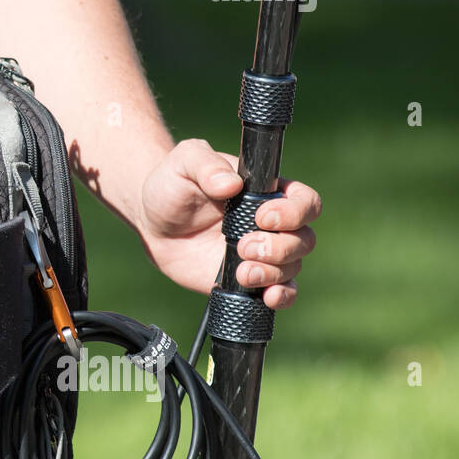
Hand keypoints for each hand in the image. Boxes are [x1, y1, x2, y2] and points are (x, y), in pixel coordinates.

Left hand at [137, 138, 320, 308]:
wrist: (153, 222)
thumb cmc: (173, 184)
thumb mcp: (185, 162)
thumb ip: (206, 165)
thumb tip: (230, 182)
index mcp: (266, 192)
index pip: (305, 202)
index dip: (294, 212)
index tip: (261, 217)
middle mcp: (272, 225)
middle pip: (303, 239)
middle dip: (278, 247)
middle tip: (243, 246)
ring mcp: (262, 253)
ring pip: (293, 267)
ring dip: (273, 272)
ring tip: (241, 271)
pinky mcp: (249, 277)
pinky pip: (281, 292)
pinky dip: (282, 296)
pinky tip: (267, 296)